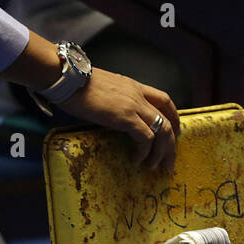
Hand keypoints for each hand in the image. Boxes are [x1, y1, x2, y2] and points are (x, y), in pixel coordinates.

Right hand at [53, 67, 179, 168]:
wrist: (69, 78)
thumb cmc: (76, 83)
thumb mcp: (103, 87)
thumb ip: (114, 99)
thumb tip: (111, 113)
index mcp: (133, 86)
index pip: (164, 100)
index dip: (173, 117)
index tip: (174, 133)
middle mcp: (138, 95)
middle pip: (167, 120)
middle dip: (171, 144)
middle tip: (169, 161)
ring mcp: (133, 105)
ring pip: (162, 130)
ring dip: (161, 152)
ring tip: (155, 166)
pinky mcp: (125, 117)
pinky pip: (145, 138)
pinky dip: (144, 152)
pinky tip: (136, 159)